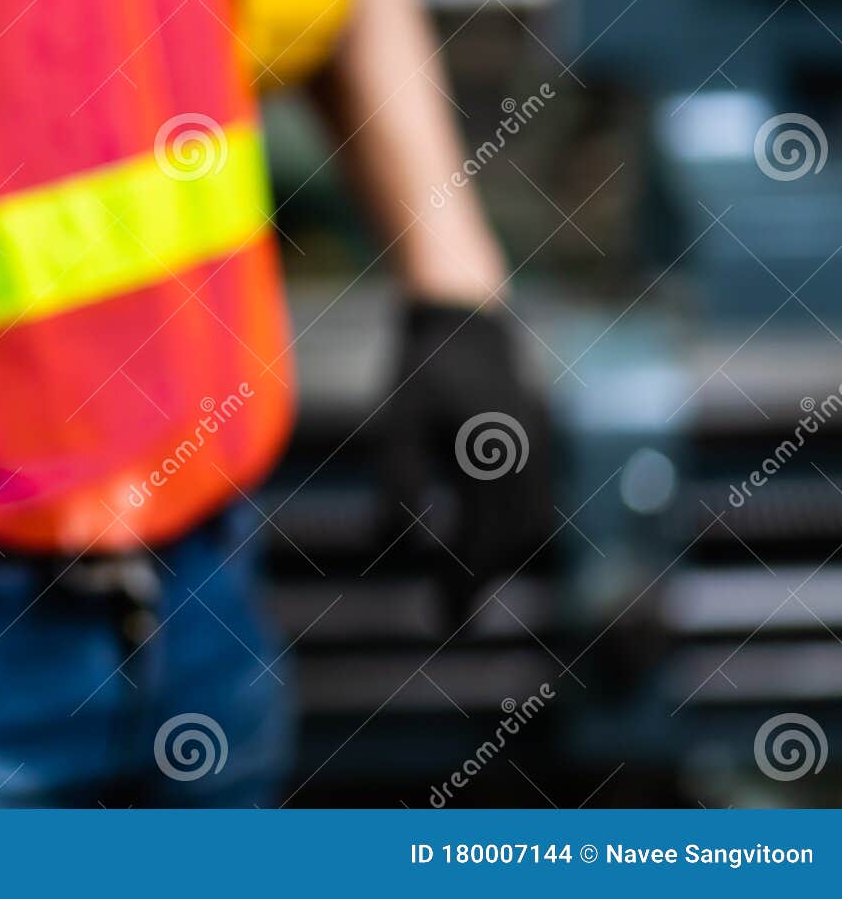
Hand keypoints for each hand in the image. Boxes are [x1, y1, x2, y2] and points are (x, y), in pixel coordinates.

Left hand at [378, 302, 552, 627]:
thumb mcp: (396, 428)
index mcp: (493, 451)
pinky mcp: (542, 444)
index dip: (463, 582)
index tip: (442, 618)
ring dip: (500, 556)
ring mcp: (543, 447)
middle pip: (515, 538)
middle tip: (447, 615)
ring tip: (458, 584)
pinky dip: (509, 531)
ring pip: (532, 523)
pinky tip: (473, 542)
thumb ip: (399, 484)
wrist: (462, 322)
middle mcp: (528, 453)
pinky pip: (535, 501)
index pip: (485, 537)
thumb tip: (398, 545)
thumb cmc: (421, 378)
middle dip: (482, 577)